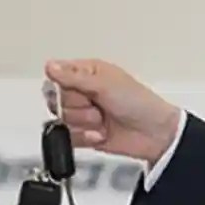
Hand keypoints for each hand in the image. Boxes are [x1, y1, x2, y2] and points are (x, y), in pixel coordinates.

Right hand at [43, 58, 182, 165]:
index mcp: (87, 73)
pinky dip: (85, 137)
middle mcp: (82, 92)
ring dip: (85, 122)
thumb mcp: (105, 84)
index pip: (57, 76)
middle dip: (78, 106)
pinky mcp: (84, 135)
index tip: (80, 89)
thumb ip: (73, 77)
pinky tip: (100, 134)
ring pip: (62, 120)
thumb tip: (49, 66)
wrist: (154, 134)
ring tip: (103, 120)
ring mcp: (83, 115)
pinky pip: (69, 138)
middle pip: (57, 100)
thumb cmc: (138, 102)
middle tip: (97, 105)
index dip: (64, 86)